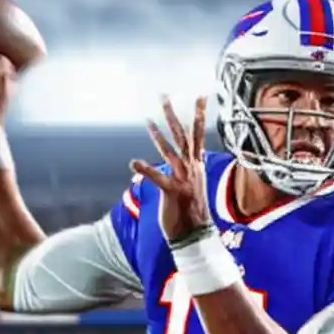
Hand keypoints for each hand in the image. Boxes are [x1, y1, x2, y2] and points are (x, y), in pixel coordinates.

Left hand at [131, 96, 213, 242]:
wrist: (196, 235)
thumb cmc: (193, 213)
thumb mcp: (191, 187)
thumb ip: (187, 172)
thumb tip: (184, 164)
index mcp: (196, 166)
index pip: (196, 135)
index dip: (197, 115)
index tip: (200, 97)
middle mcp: (191, 169)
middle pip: (183, 136)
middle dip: (173, 116)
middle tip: (164, 97)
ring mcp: (183, 179)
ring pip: (170, 151)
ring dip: (158, 135)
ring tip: (147, 120)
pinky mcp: (172, 191)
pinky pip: (158, 178)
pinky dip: (146, 169)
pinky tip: (133, 162)